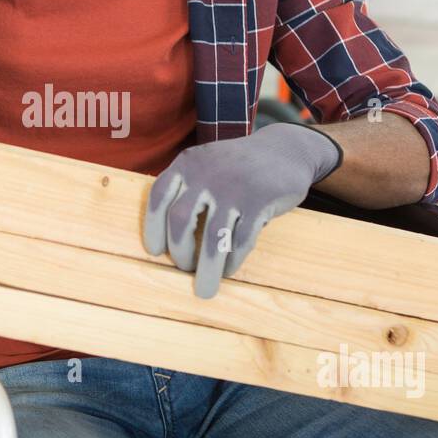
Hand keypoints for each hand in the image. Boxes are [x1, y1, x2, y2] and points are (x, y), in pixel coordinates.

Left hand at [143, 123, 342, 297]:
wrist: (285, 149)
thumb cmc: (239, 166)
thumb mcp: (207, 163)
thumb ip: (186, 187)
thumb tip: (166, 237)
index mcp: (188, 163)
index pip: (158, 197)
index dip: (152, 227)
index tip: (155, 251)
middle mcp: (207, 173)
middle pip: (180, 220)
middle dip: (179, 250)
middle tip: (183, 267)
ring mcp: (234, 188)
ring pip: (213, 239)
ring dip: (207, 269)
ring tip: (205, 288)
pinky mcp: (260, 202)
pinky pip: (241, 241)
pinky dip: (232, 261)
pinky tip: (229, 269)